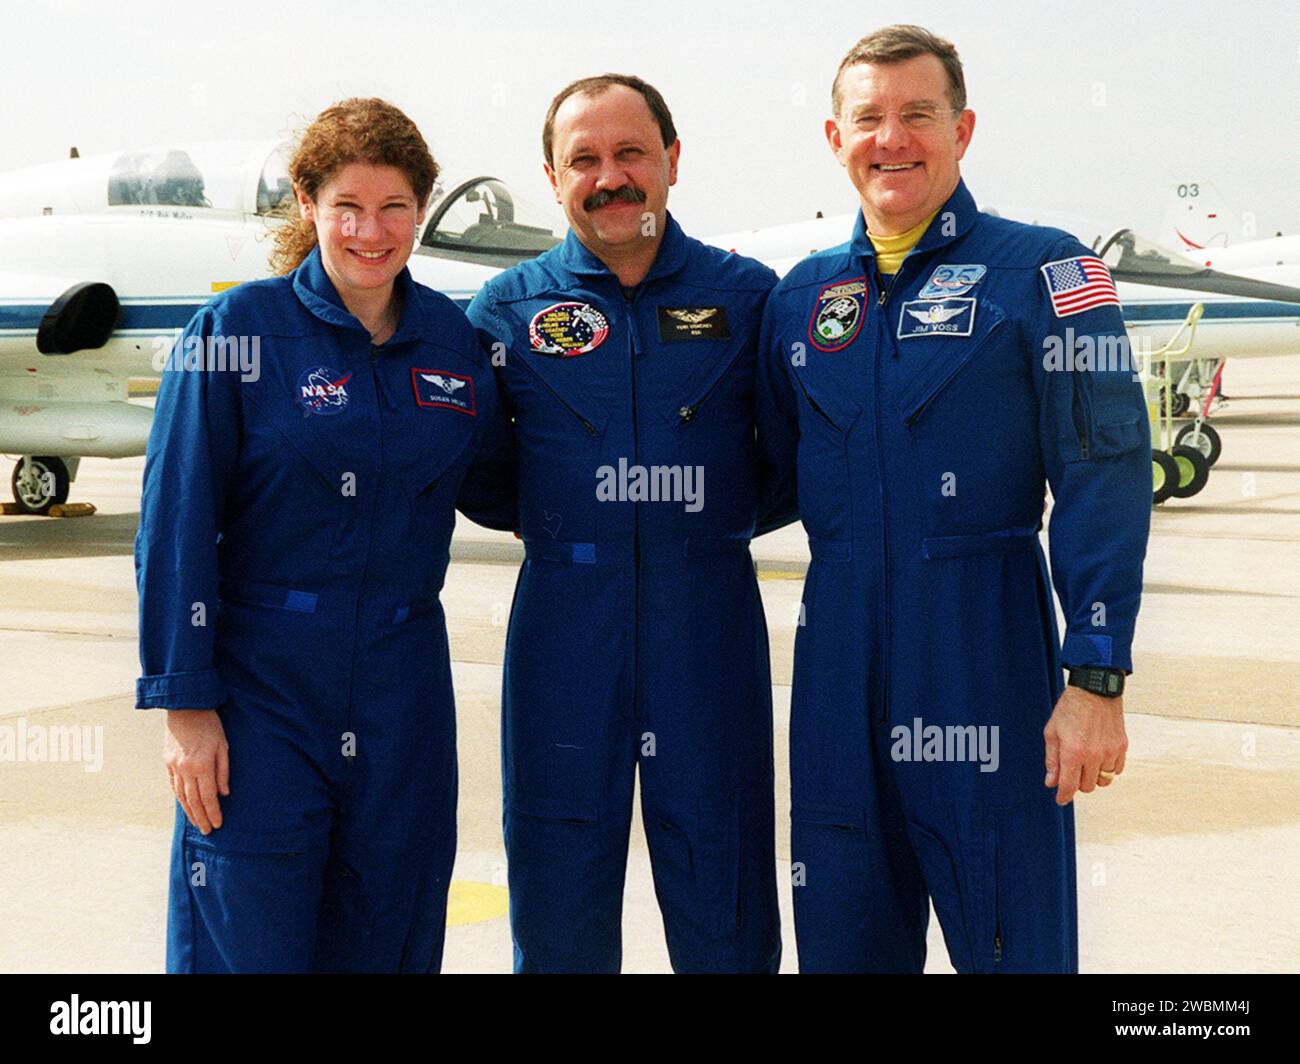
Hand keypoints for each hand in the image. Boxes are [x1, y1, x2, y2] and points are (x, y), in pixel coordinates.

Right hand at [164, 709, 229, 833]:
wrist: (185, 707)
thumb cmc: (209, 724)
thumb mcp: (223, 745)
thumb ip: (223, 771)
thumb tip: (224, 793)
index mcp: (201, 765)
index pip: (207, 797)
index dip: (213, 812)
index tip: (218, 824)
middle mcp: (185, 769)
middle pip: (193, 801)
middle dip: (201, 817)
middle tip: (207, 831)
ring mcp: (173, 766)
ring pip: (181, 795)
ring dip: (189, 811)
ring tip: (196, 822)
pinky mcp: (167, 762)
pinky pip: (173, 785)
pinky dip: (179, 797)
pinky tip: (184, 804)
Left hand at [1043, 686, 1126, 805]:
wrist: (1095, 690)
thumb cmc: (1070, 708)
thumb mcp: (1052, 732)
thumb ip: (1052, 759)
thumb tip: (1051, 782)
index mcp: (1073, 752)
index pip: (1069, 785)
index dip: (1063, 796)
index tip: (1060, 799)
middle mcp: (1094, 755)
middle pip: (1087, 787)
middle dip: (1077, 783)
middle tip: (1071, 771)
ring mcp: (1111, 752)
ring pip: (1103, 780)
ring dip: (1093, 776)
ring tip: (1085, 763)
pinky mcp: (1122, 746)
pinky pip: (1117, 770)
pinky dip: (1108, 769)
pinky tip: (1099, 759)